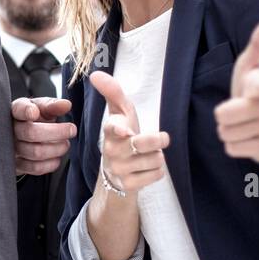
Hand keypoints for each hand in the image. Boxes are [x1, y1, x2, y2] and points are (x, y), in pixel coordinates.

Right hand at [12, 97, 76, 175]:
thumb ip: (52, 105)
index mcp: (16, 111)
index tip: (34, 113)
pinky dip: (51, 163)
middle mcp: (10, 130)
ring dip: (56, 149)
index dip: (25, 111)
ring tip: (65, 144)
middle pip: (31, 133)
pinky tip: (56, 156)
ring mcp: (12, 149)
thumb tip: (66, 105)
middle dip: (56, 132)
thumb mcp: (42, 108)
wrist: (24, 136)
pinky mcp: (17, 165)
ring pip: (35, 152)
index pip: (18, 109)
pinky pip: (35, 168)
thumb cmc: (34, 118)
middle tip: (72, 130)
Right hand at [89, 71, 168, 194]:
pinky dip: (157, 171)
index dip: (120, 129)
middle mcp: (111, 150)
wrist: (116, 172)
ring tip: (148, 156)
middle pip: (143, 143)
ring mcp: (119, 169)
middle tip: (163, 138)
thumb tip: (95, 74)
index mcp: (110, 131)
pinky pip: (156, 175)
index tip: (126, 131)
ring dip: (158, 157)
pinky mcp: (128, 185)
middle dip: (158, 140)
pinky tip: (146, 169)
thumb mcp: (120, 113)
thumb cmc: (123, 135)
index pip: (113, 127)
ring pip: (155, 159)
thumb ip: (113, 92)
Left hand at [214, 16, 258, 163]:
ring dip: (228, 130)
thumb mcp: (252, 68)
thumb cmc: (253, 92)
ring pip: (225, 133)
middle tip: (238, 110)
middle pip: (222, 115)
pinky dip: (234, 145)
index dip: (257, 87)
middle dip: (223, 115)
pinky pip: (231, 149)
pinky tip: (249, 138)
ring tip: (243, 124)